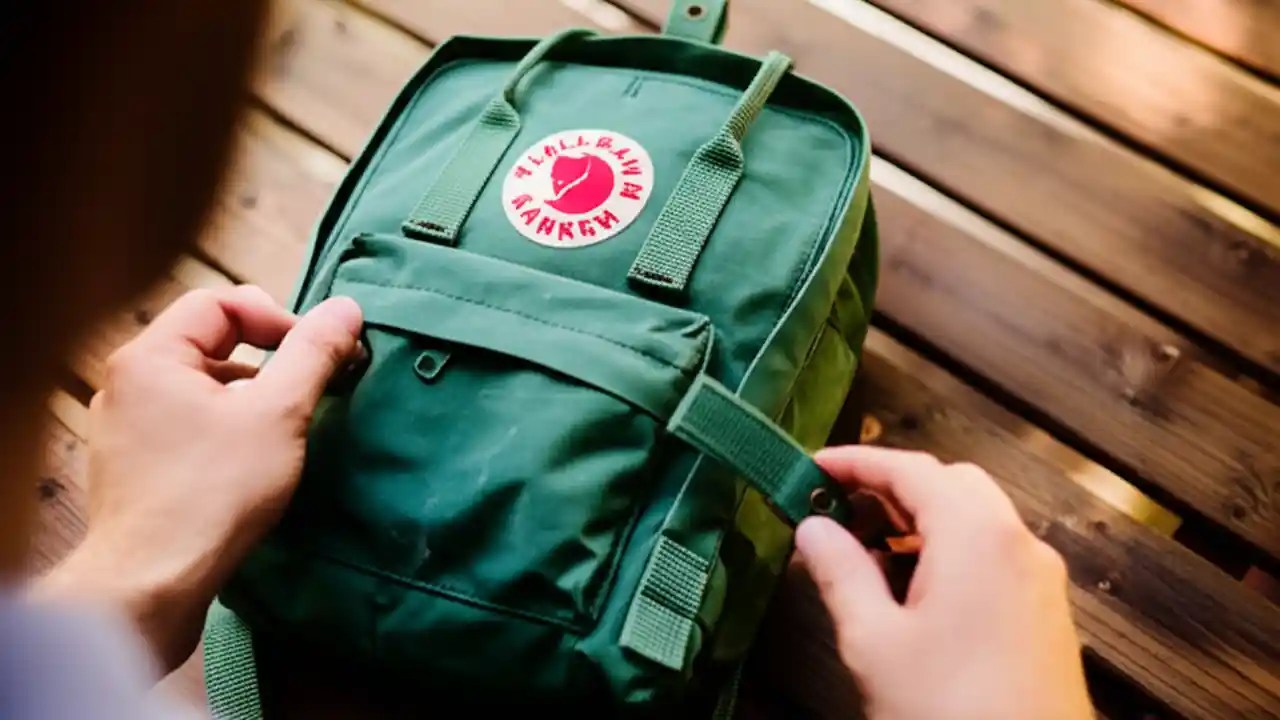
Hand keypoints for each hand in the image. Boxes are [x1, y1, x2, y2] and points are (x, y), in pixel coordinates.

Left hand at [35, 286, 362, 671]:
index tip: (313, 358)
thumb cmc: (214, 493)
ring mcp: (121, 429)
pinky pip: (183, 425)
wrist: (150, 586)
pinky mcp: (129, 469)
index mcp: (149, 357)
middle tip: (304, 393)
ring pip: (199, 387)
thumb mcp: (280, 414)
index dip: (276, 319)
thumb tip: (347, 307)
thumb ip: (314, 353)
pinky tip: (247, 467)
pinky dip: (222, 431)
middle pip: (208, 342)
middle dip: (265, 361)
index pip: (220, 303)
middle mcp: (124, 384)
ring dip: (247, 398)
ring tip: (281, 433)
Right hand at [796, 446, 1090, 719]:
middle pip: (950, 484)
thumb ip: (841, 572)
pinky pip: (994, 554)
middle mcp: (1019, 543)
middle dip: (891, 487)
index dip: (856, 462)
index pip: (911, 470)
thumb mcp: (874, 642)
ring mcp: (1040, 578)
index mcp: (977, 535)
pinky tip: (912, 591)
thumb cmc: (947, 711)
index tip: (810, 468)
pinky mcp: (1047, 614)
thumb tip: (813, 527)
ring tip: (865, 553)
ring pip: (976, 518)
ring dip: (920, 520)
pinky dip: (949, 550)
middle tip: (836, 509)